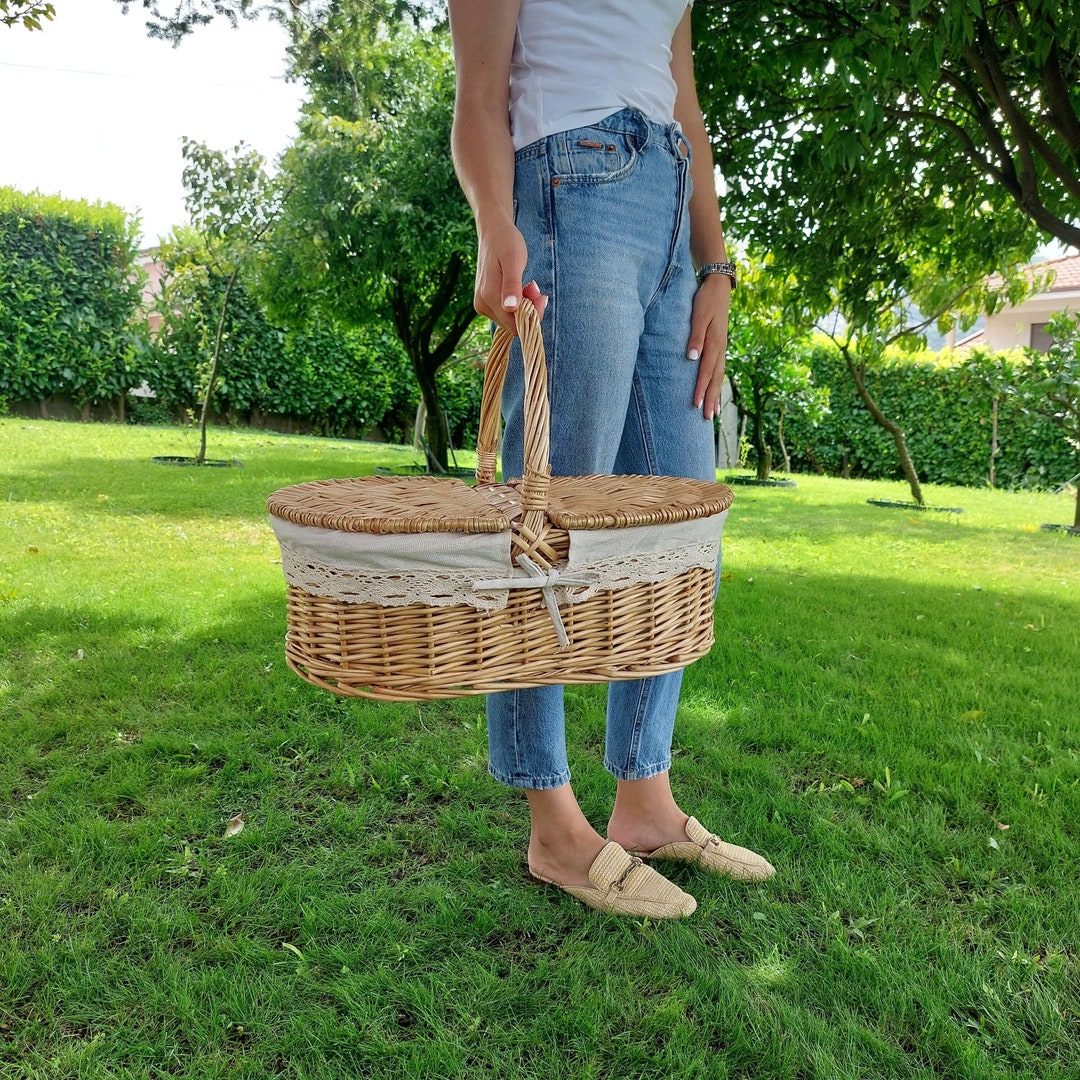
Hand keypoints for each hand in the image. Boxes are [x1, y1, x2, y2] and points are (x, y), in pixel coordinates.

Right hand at [474, 220, 546, 334]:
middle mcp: (482, 304)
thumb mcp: (514, 260)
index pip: (514, 326)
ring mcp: (482, 304)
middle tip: (534, 286)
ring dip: (524, 305)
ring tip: (528, 284)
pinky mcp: (485, 301)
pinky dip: (518, 302)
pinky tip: (520, 286)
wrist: (493, 231)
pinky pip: (506, 311)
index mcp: (488, 297)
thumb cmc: (506, 242)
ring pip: (510, 319)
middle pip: (512, 324)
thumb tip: (510, 307)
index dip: (531, 316)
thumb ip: (512, 285)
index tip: (540, 295)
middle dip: (529, 309)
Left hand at [686, 273, 730, 419]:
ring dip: (716, 395)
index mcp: (714, 343)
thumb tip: (692, 357)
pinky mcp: (719, 346)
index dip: (701, 389)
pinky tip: (715, 392)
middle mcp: (720, 348)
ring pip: (719, 376)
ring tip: (714, 414)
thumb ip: (695, 336)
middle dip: (711, 399)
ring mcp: (721, 348)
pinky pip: (719, 370)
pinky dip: (716, 383)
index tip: (696, 405)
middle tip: (708, 419)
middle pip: (715, 379)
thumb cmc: (705, 300)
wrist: (718, 286)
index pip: (706, 371)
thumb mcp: (699, 315)